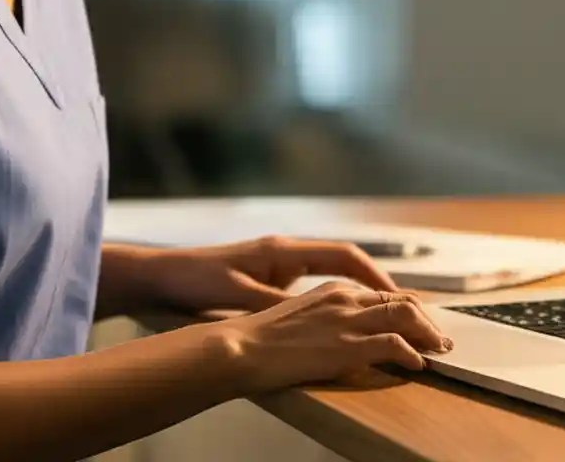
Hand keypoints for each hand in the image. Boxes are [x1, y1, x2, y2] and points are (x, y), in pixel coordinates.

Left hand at [141, 236, 398, 312]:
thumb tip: (309, 314)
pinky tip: (341, 313)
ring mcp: (279, 261)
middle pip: (343, 259)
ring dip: (356, 286)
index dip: (372, 272)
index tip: (394, 293)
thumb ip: (272, 302)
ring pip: (330, 269)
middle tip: (400, 303)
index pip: (342, 254)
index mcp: (283, 250)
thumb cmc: (196, 280)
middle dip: (373, 279)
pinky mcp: (270, 273)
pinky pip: (314, 280)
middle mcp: (286, 251)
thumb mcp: (236, 294)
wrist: (165, 273)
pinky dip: (334, 292)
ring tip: (380, 309)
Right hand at [223, 281, 452, 392]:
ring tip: (439, 349)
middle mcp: (344, 298)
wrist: (240, 347)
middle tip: (439, 337)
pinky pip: (394, 344)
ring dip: (428, 334)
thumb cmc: (259, 339)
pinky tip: (418, 365)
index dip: (407, 307)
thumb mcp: (297, 317)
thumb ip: (323, 318)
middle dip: (426, 319)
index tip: (419, 321)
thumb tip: (338, 333)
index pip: (382, 294)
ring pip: (406, 316)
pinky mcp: (347, 345)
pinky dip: (413, 354)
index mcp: (332, 289)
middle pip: (401, 301)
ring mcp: (347, 320)